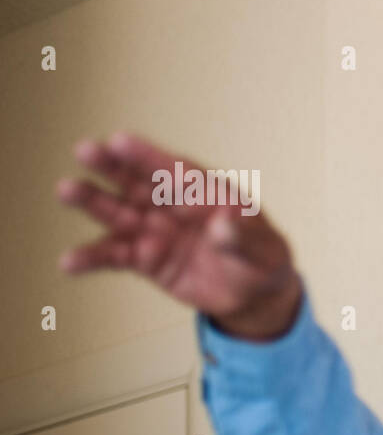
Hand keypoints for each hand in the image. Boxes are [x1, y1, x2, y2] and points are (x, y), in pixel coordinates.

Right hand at [55, 131, 302, 339]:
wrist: (255, 294)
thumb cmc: (263, 258)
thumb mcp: (264, 249)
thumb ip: (244, 238)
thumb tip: (222, 228)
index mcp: (204, 191)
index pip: (173, 169)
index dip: (147, 155)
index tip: (120, 140)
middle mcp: (172, 205)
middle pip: (137, 181)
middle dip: (111, 165)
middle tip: (85, 150)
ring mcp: (155, 230)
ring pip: (117, 213)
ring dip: (91, 201)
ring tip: (66, 190)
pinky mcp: (145, 259)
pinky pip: (115, 257)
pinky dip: (92, 258)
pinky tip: (69, 261)